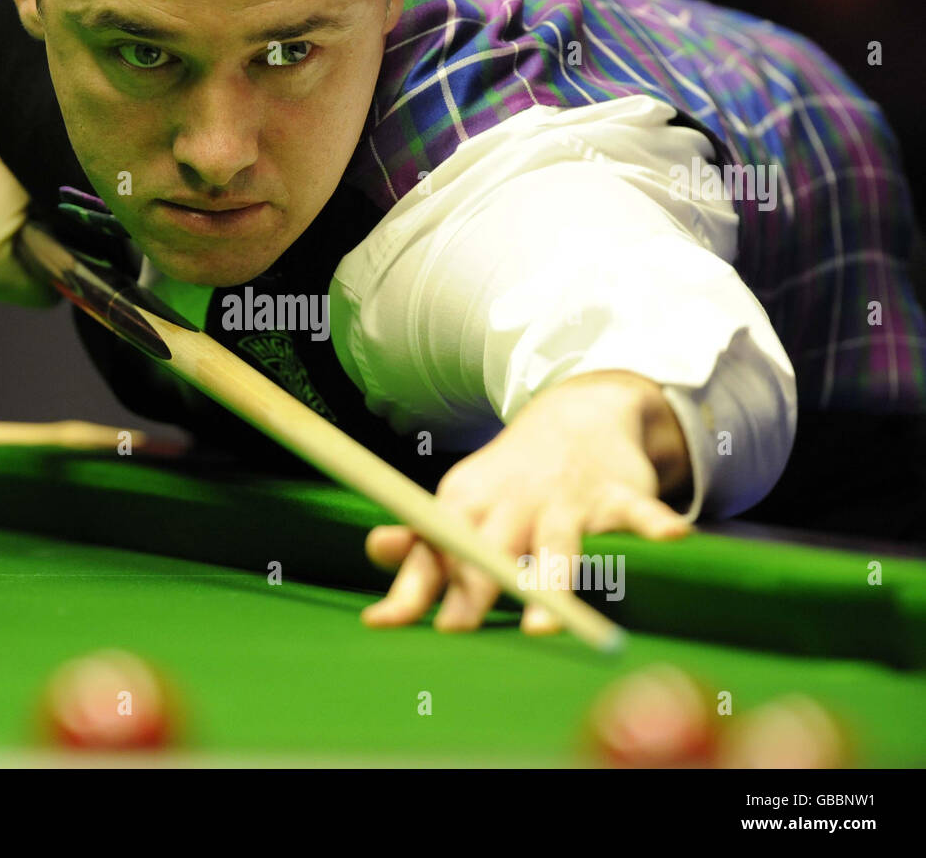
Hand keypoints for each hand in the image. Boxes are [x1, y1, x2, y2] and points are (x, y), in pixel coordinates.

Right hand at [0, 153, 57, 306]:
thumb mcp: (43, 198)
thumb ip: (64, 241)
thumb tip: (83, 257)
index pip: (42, 296)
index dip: (59, 270)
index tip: (63, 242)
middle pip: (14, 289)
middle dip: (30, 263)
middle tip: (33, 222)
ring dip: (5, 257)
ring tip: (6, 214)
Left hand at [362, 370, 692, 635]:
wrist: (576, 415)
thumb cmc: (510, 483)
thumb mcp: (461, 504)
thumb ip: (424, 542)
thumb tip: (376, 550)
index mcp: (466, 505)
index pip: (435, 550)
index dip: (416, 588)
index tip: (393, 623)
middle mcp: (513, 504)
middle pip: (489, 552)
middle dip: (474, 590)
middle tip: (459, 630)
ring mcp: (567, 499)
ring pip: (558, 543)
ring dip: (551, 580)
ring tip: (543, 625)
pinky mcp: (619, 494)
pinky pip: (639, 511)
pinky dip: (655, 524)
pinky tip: (671, 540)